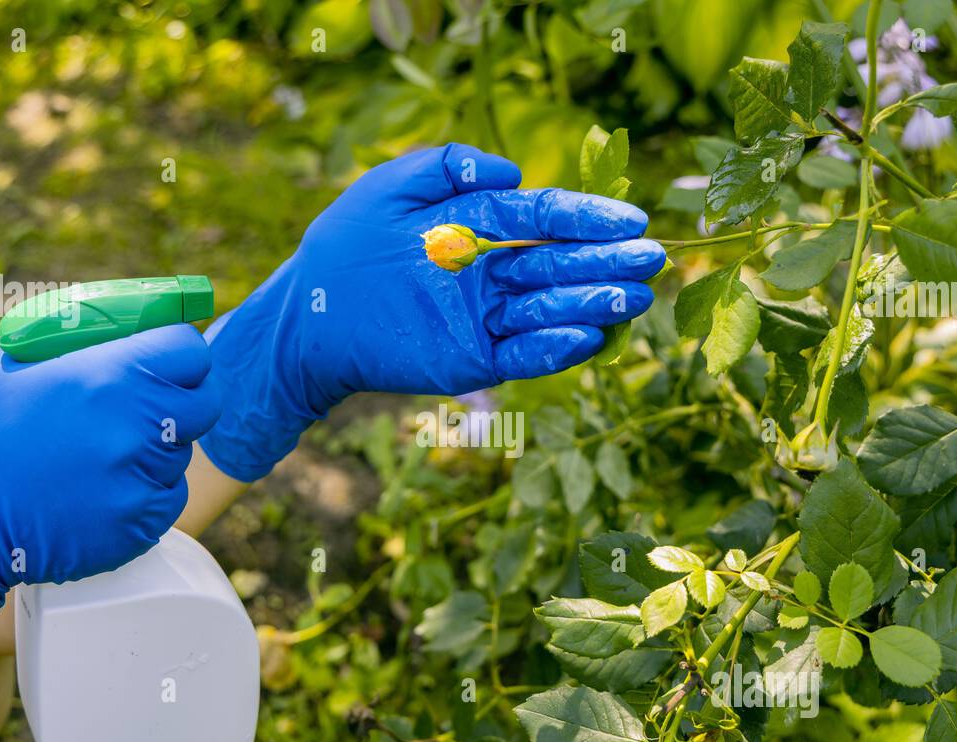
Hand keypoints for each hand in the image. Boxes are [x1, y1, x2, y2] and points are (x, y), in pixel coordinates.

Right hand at [0, 324, 219, 716]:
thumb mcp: (26, 360)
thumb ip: (93, 341)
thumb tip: (148, 323)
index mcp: (110, 375)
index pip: (190, 351)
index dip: (180, 354)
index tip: (168, 361)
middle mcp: (133, 428)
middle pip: (204, 403)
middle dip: (181, 399)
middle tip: (146, 406)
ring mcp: (138, 481)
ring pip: (181, 452)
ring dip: (156, 450)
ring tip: (96, 455)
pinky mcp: (138, 526)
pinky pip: (168, 498)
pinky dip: (145, 494)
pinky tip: (98, 490)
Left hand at [200, 143, 664, 481]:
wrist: (305, 318)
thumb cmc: (343, 246)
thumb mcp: (387, 188)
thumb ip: (446, 166)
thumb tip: (511, 170)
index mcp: (475, 227)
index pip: (539, 218)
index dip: (583, 216)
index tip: (627, 217)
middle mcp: (488, 273)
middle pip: (556, 265)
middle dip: (604, 262)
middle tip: (651, 259)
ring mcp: (483, 319)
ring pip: (549, 311)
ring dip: (592, 305)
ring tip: (634, 298)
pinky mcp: (472, 360)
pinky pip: (522, 356)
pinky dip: (553, 349)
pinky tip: (587, 337)